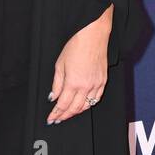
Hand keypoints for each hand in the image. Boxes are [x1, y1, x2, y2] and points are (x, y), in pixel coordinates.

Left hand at [47, 6, 111, 121]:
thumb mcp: (60, 64)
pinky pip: (96, 98)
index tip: (51, 118)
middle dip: (64, 115)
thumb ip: (56, 83)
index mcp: (73, 82)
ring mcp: (96, 84)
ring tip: (68, 114)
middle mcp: (86, 86)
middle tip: (57, 119)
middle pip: (74, 108)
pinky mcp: (103, 81)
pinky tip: (82, 105)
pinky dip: (88, 105)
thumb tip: (53, 97)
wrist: (93, 35)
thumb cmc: (76, 46)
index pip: (63, 104)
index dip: (56, 113)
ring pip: (86, 106)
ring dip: (76, 112)